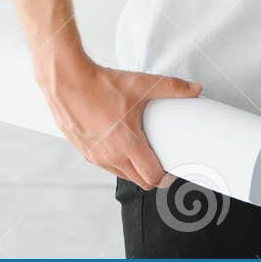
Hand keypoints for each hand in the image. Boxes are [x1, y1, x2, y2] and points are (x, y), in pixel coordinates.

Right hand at [37, 57, 201, 189]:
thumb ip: (171, 88)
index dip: (166, 177)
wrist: (65, 80)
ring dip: (133, 169)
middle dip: (152, 175)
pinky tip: (118, 143)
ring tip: (139, 150)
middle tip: (159, 161)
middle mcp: (110, 156)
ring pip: (121, 174)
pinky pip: (105, 165)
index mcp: (127, 144)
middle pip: (139, 181)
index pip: (152, 178)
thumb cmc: (100, 84)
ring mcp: (95, 156)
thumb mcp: (140, 84)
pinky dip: (115, 160)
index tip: (171, 168)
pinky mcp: (83, 151)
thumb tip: (194, 89)